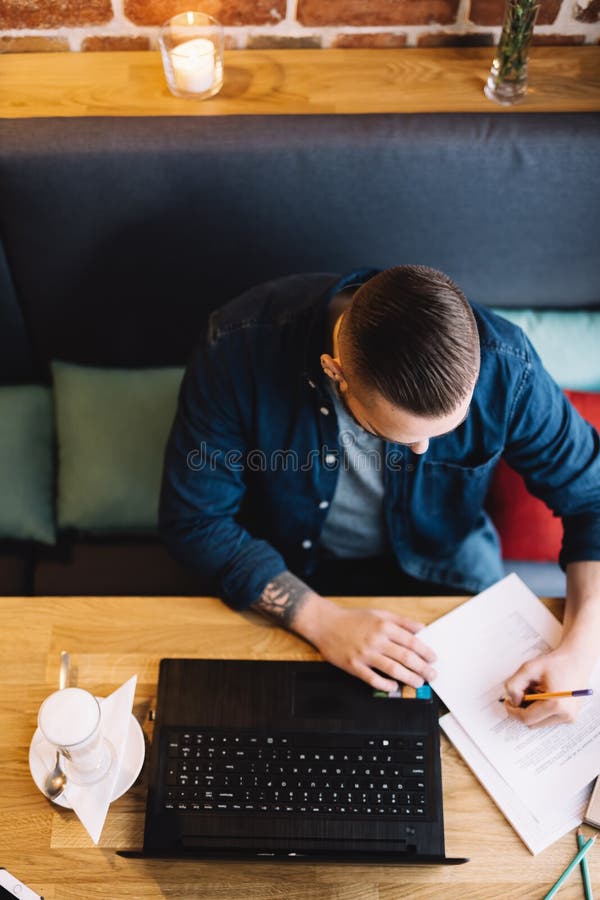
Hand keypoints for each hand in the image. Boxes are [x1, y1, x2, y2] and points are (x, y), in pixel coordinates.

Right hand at [300, 601, 436, 691]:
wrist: (325, 624)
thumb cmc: (353, 619)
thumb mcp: (379, 613)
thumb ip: (401, 621)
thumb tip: (421, 629)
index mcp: (384, 626)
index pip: (411, 641)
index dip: (425, 652)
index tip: (433, 658)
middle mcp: (376, 640)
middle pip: (405, 657)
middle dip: (422, 668)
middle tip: (431, 675)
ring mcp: (365, 654)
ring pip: (393, 669)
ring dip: (409, 678)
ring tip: (419, 682)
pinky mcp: (354, 666)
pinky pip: (373, 679)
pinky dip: (386, 684)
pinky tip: (394, 686)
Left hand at [503, 649, 592, 727]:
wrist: (577, 661)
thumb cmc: (555, 663)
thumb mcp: (529, 668)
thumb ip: (514, 685)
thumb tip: (513, 701)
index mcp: (555, 705)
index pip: (527, 718)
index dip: (513, 711)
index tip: (507, 701)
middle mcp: (565, 715)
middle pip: (532, 722)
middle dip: (523, 709)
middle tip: (523, 691)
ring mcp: (569, 718)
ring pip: (540, 722)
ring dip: (532, 709)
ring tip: (536, 691)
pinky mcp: (570, 717)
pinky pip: (548, 719)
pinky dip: (541, 710)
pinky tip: (544, 695)